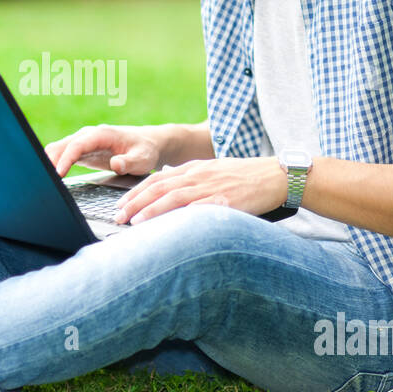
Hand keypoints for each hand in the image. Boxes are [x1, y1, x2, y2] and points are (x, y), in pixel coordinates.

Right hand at [44, 124, 163, 177]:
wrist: (145, 144)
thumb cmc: (144, 150)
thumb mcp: (143, 158)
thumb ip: (130, 162)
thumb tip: (116, 164)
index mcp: (101, 134)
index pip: (77, 145)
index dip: (66, 158)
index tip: (58, 173)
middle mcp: (88, 135)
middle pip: (62, 145)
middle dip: (50, 161)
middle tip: (44, 180)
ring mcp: (83, 142)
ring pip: (58, 149)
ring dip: (49, 162)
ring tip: (43, 180)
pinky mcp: (81, 151)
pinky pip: (61, 155)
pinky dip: (53, 164)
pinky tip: (49, 177)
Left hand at [113, 157, 285, 224]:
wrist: (275, 175)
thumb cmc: (246, 177)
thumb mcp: (214, 172)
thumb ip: (192, 181)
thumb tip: (171, 193)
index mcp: (193, 168)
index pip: (156, 179)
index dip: (136, 192)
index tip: (121, 204)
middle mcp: (196, 175)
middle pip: (157, 187)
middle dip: (134, 202)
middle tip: (117, 215)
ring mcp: (208, 187)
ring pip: (171, 196)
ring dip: (148, 209)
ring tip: (132, 221)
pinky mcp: (222, 200)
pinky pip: (194, 208)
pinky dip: (174, 215)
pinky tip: (163, 223)